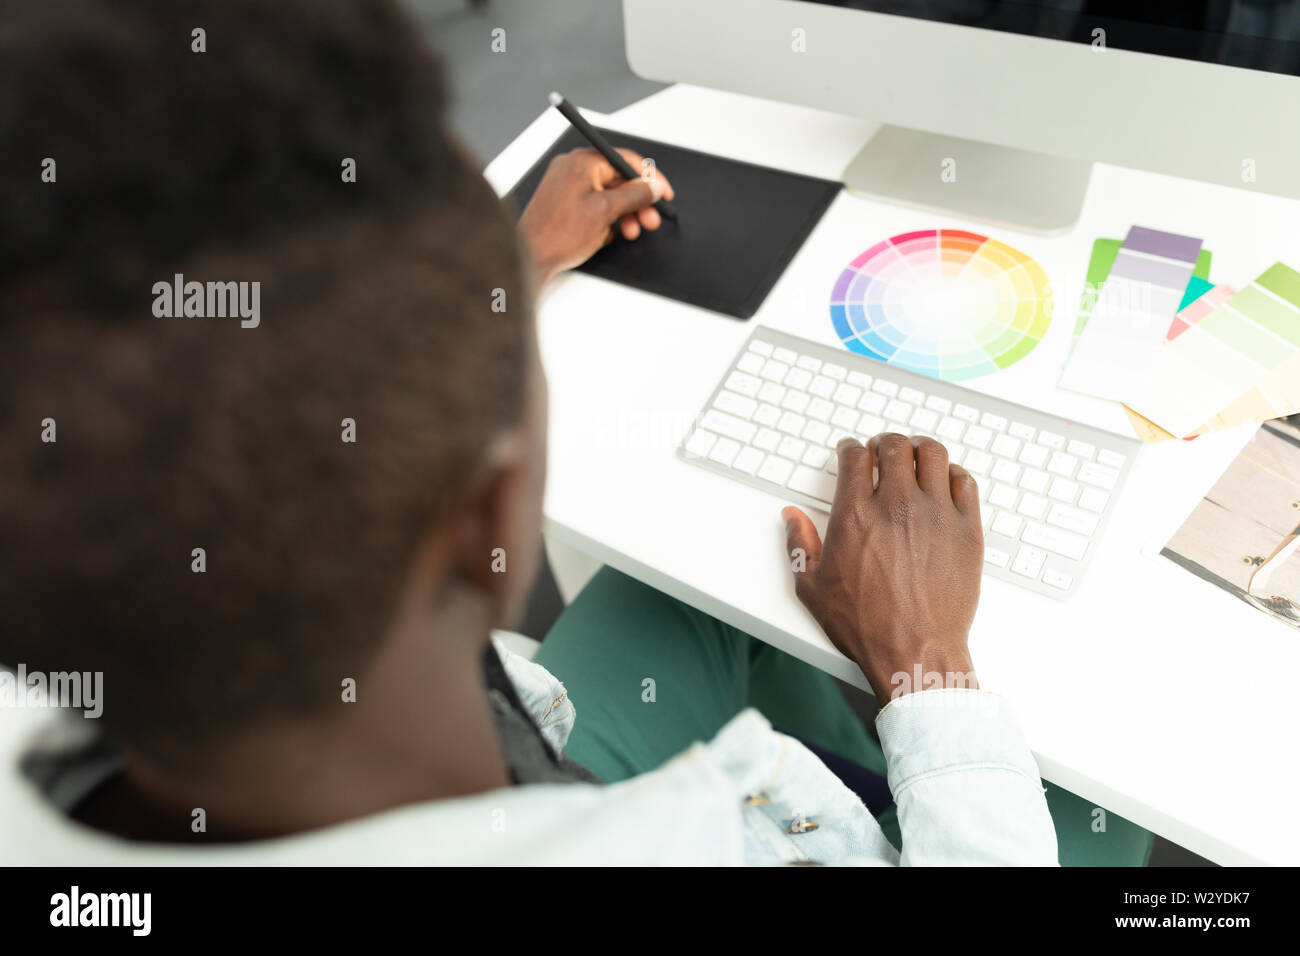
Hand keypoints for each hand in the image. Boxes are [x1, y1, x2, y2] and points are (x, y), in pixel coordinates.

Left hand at [517, 147, 673, 285]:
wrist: (530, 257)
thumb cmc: (557, 234)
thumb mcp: (606, 212)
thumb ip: (634, 196)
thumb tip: (653, 187)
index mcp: (582, 162)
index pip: (626, 161)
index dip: (649, 178)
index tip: (663, 193)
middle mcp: (573, 168)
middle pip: (618, 179)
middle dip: (637, 202)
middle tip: (650, 219)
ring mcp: (567, 184)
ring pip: (607, 194)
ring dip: (623, 213)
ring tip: (630, 231)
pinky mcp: (564, 202)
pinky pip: (594, 204)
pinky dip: (606, 218)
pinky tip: (607, 234)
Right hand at [781, 434, 983, 703]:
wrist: (915, 652)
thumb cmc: (866, 626)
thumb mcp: (814, 589)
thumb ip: (799, 545)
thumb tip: (792, 519)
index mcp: (856, 515)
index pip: (855, 457)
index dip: (850, 448)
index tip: (851, 451)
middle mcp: (897, 506)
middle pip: (894, 447)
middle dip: (884, 443)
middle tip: (883, 450)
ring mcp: (936, 515)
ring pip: (933, 453)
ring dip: (919, 449)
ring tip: (914, 457)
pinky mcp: (967, 530)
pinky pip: (965, 481)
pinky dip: (953, 474)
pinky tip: (945, 483)